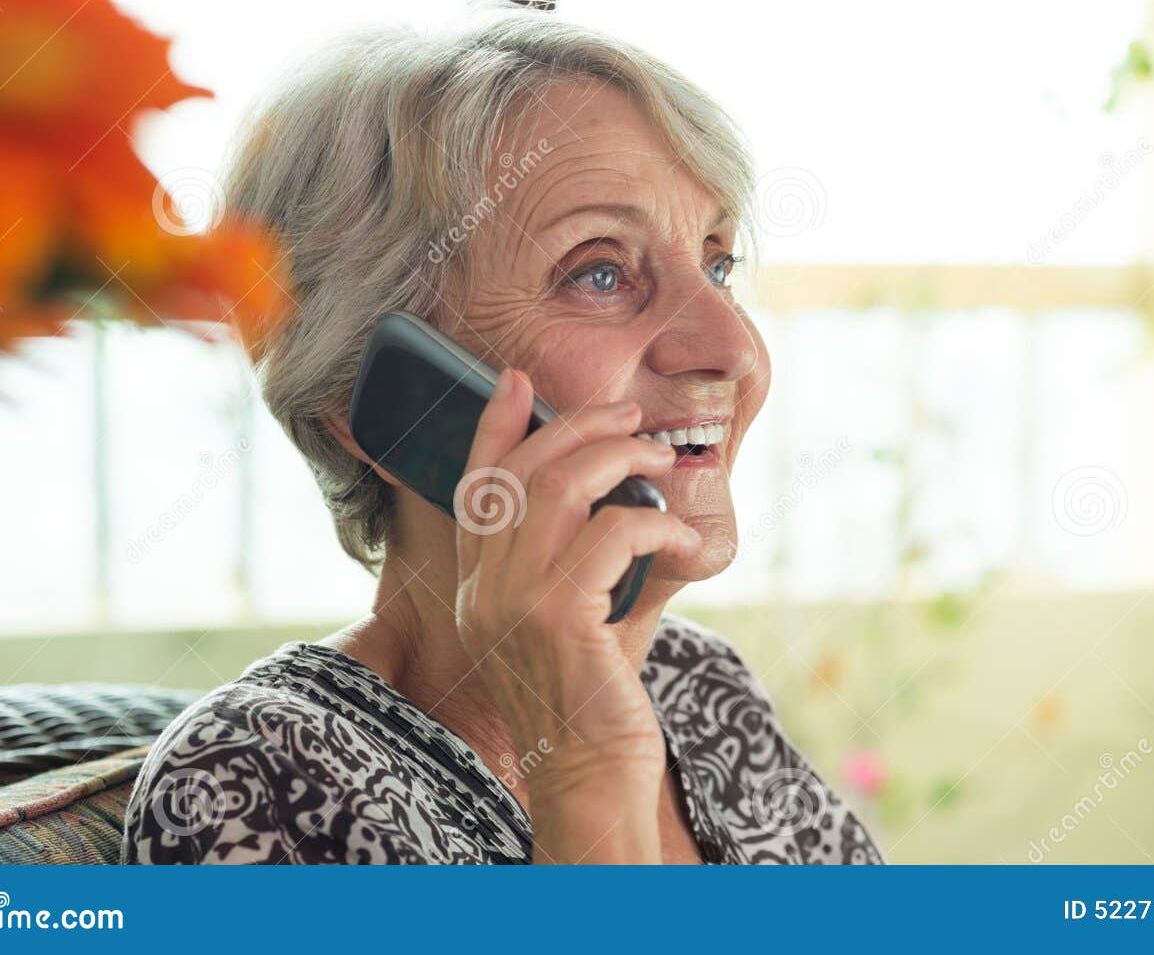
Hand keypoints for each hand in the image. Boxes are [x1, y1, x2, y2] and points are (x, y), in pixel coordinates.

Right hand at [453, 369, 699, 861]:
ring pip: (560, 487)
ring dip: (620, 459)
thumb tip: (628, 495)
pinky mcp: (557, 617)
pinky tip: (679, 534)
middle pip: (521, 470)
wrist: (592, 775)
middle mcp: (481, 587)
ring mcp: (512, 601)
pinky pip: (611, 533)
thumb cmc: (593, 695)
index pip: (474, 484)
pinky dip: (655, 521)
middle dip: (579, 426)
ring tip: (661, 460)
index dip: (492, 424)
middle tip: (630, 416)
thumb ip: (582, 558)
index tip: (515, 379)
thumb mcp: (575, 616)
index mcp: (476, 585)